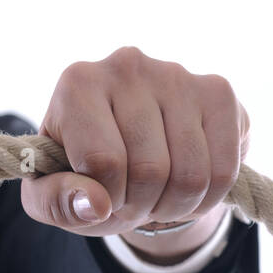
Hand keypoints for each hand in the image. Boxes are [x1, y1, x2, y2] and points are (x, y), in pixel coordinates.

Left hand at [20, 46, 250, 237]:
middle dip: (140, 205)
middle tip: (130, 201)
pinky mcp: (218, 91)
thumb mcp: (46, 193)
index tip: (99, 198)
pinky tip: (186, 189)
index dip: (105, 199)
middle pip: (150, 170)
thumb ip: (55, 201)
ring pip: (192, 174)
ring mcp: (177, 75)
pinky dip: (207, 198)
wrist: (128, 150)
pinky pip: (226, 169)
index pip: (103, 162)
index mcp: (77, 85)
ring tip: (155, 196)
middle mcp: (127, 66)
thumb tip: (95, 205)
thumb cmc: (79, 171)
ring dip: (174, 206)